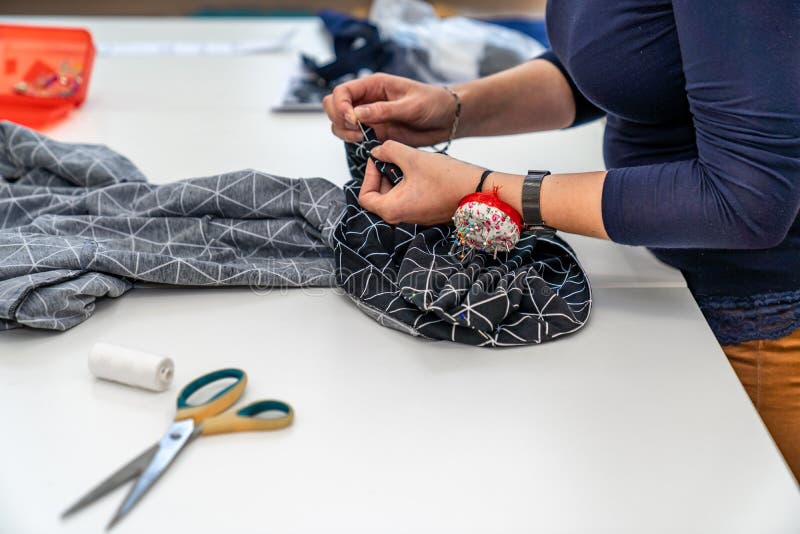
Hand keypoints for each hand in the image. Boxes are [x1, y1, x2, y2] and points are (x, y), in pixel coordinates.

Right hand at [323, 73, 456, 146]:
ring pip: (339, 123)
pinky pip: (353, 137)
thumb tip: (357, 114)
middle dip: (338, 118)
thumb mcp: (411, 105)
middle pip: (333, 106)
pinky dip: (353, 142)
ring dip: (344, 132)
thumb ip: (384, 110)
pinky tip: (368, 143)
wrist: (447, 119)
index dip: (341, 105)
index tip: (353, 119)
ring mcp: (368, 118)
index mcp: (374, 85)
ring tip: (363, 138)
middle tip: (356, 130)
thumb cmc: (433, 103)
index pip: (342, 91)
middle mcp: (367, 100)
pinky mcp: (374, 133)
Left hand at [358, 141, 485, 224]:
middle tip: (395, 156)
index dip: (368, 175)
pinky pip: (410, 197)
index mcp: (392, 210)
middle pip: (379, 196)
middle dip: (384, 173)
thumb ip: (389, 150)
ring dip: (398, 176)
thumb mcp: (413, 157)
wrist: (480, 190)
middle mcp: (402, 218)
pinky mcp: (427, 212)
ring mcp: (416, 216)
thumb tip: (377, 150)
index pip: (365, 197)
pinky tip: (422, 169)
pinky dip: (410, 182)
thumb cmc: (447, 178)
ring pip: (395, 195)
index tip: (380, 159)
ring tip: (411, 161)